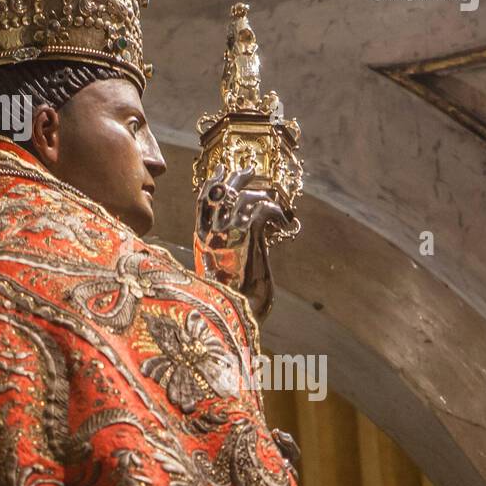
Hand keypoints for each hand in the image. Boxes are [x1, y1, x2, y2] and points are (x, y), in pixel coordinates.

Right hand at [194, 164, 292, 319]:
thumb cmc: (231, 299)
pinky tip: (284, 224)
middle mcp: (210, 231)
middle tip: (249, 170)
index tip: (220, 173)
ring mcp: (226, 231)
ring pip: (242, 196)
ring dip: (261, 194)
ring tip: (274, 201)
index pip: (203, 201)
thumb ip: (230, 246)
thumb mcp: (223, 268)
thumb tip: (250, 231)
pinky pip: (262, 209)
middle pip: (220, 191)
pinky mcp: (246, 234)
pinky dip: (277, 212)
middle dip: (235, 178)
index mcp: (201, 239)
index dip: (212, 184)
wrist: (232, 315)